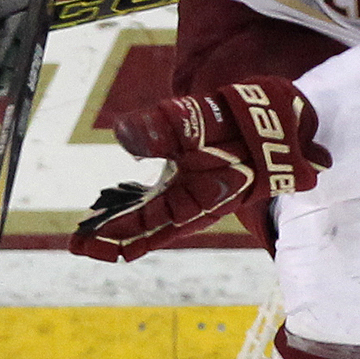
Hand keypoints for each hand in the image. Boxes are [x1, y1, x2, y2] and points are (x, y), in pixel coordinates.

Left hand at [70, 76, 330, 261]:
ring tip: (90, 233)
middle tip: (78, 246)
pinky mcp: (195, 172)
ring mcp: (196, 187)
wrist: (281, 111)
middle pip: (149, 225)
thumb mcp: (207, 123)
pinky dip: (139, 201)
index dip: (119, 236)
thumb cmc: (249, 123)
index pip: (152, 224)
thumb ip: (165, 128)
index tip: (88, 247)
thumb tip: (123, 133)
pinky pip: (162, 193)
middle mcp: (197, 199)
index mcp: (202, 199)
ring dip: (124, 221)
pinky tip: (120, 204)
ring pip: (153, 212)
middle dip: (115, 237)